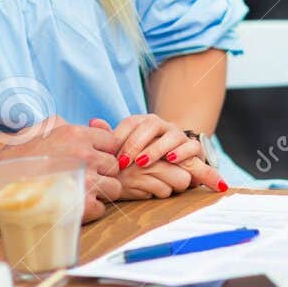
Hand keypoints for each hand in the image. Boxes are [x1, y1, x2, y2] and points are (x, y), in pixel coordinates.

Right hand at [0, 117, 121, 205]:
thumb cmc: (10, 165)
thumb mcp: (33, 132)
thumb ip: (58, 125)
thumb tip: (77, 123)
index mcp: (74, 135)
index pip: (111, 141)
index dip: (102, 152)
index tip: (91, 161)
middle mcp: (85, 156)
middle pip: (114, 166)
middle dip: (103, 173)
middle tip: (84, 179)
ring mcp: (86, 181)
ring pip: (114, 188)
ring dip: (101, 193)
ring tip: (80, 194)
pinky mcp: (83, 206)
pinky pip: (102, 209)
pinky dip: (91, 211)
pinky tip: (73, 206)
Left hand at [92, 114, 224, 193]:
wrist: (174, 164)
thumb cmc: (143, 157)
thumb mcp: (125, 149)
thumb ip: (110, 136)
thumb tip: (93, 122)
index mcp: (144, 123)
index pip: (131, 123)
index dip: (120, 139)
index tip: (111, 158)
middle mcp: (162, 126)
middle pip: (150, 125)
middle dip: (135, 144)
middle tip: (123, 162)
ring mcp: (178, 135)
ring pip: (171, 135)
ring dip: (157, 149)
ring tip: (143, 162)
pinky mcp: (194, 148)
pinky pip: (192, 146)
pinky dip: (182, 152)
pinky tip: (171, 160)